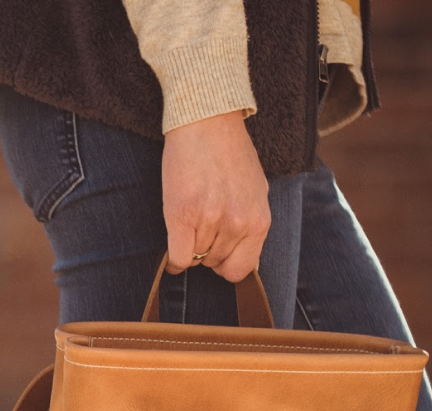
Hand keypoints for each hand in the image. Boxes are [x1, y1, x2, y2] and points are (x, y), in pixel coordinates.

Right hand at [161, 109, 270, 281]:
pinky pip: (178, 257)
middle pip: (214, 263)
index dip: (226, 264)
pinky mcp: (183, 214)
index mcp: (258, 221)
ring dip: (189, 246)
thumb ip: (251, 223)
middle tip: (201, 225)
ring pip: (194, 258)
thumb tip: (242, 254)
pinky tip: (173, 246)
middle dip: (205, 251)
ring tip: (190, 218)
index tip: (217, 253)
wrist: (207, 120)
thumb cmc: (229, 152)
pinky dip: (173, 260)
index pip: (241, 269)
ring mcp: (210, 219)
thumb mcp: (255, 191)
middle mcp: (237, 223)